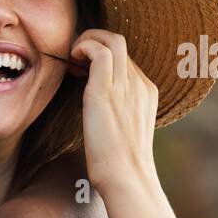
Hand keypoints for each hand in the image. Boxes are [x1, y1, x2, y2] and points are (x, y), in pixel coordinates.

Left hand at [68, 29, 160, 196]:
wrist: (126, 178)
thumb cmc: (119, 164)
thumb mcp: (122, 131)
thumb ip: (115, 112)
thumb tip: (96, 110)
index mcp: (146, 92)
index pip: (124, 59)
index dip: (101, 56)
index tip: (80, 66)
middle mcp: (139, 84)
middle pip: (120, 44)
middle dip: (94, 40)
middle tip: (74, 55)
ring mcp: (126, 86)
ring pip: (113, 41)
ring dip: (88, 39)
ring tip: (72, 55)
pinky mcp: (106, 92)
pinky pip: (100, 52)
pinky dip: (83, 47)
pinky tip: (71, 60)